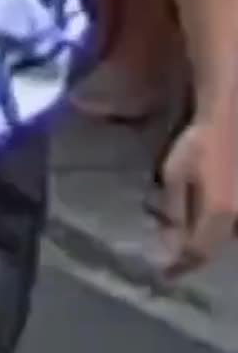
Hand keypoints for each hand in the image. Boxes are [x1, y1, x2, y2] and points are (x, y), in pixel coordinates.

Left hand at [160, 111, 237, 273]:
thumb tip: (169, 243)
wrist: (230, 119)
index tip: (164, 274)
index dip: (180, 266)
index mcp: (218, 215)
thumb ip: (174, 210)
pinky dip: (216, 231)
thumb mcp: (176, 175)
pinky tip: (204, 225)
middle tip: (174, 259)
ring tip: (186, 243)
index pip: (198, 253)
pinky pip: (230, 226)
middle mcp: (237, 220)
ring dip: (206, 244)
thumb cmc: (198, 143)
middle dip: (194, 256)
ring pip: (224, 239)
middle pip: (213, 249)